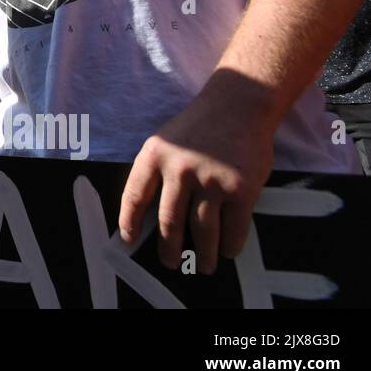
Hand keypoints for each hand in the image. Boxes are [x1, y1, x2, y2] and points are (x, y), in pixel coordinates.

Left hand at [118, 82, 275, 274]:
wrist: (238, 105)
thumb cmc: (199, 126)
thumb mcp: (166, 142)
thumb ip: (157, 173)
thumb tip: (146, 216)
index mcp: (154, 155)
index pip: (134, 196)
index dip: (128, 222)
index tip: (128, 240)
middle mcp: (180, 169)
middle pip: (168, 221)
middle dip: (168, 248)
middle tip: (169, 262)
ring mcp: (211, 180)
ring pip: (202, 231)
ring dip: (202, 254)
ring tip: (202, 265)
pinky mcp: (241, 189)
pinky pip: (234, 227)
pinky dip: (229, 245)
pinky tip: (227, 250)